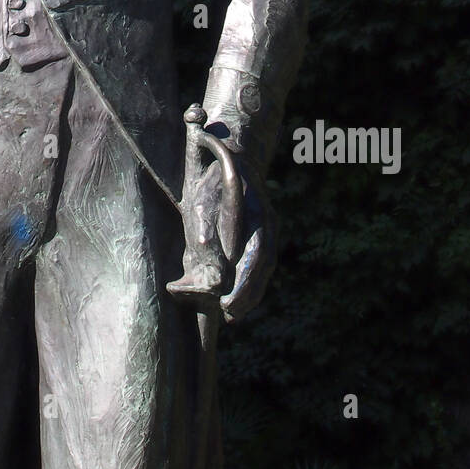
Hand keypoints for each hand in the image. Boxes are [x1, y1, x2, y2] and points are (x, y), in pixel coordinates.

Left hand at [218, 154, 276, 323]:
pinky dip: (249, 281)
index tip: (226, 303)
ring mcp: (267, 229)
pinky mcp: (259, 232)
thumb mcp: (202, 201)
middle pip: (261, 268)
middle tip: (228, 316)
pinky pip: (258, 262)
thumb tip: (209, 269)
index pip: (255, 258)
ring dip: (249, 293)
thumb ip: (206, 234)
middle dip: (246, 295)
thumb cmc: (211, 179)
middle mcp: (267, 225)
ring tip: (232, 314)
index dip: (243, 284)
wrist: (229, 153)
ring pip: (262, 268)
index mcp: (258, 216)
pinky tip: (237, 296)